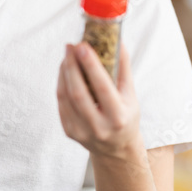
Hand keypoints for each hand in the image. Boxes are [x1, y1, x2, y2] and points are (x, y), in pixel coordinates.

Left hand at [57, 42, 141, 159]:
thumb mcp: (130, 95)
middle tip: (70, 46)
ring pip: (65, 97)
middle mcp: (99, 127)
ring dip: (64, 72)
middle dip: (71, 66)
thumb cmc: (126, 116)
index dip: (90, 66)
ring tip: (67, 54)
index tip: (83, 46)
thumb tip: (118, 41)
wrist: (116, 149)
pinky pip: (61, 103)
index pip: (101, 89)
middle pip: (78, 93)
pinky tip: (65, 70)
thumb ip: (123, 69)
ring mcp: (81, 132)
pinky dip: (61, 83)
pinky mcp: (69, 131)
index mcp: (118, 118)